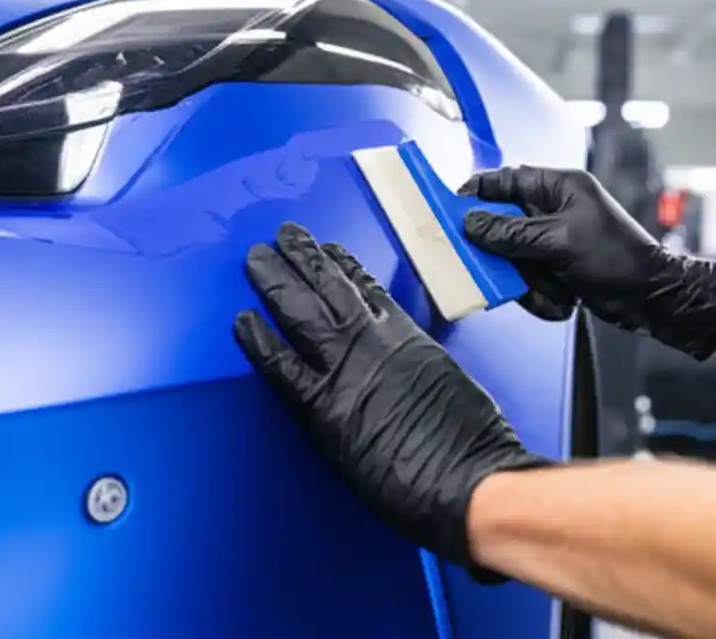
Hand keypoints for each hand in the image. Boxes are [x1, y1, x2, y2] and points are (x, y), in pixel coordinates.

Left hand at [233, 223, 549, 577]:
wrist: (468, 479)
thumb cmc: (474, 443)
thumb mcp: (449, 380)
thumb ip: (418, 366)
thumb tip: (410, 371)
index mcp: (406, 335)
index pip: (366, 288)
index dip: (341, 266)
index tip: (327, 249)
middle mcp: (371, 341)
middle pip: (327, 285)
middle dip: (301, 257)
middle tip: (281, 236)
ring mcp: (344, 369)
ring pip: (299, 310)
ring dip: (274, 279)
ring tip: (255, 258)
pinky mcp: (321, 406)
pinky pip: (279, 366)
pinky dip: (258, 341)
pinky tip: (241, 321)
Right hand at [460, 167, 715, 359]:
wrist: (652, 299)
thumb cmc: (615, 259)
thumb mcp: (557, 242)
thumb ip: (510, 233)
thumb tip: (470, 224)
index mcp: (561, 188)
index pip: (509, 179)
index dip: (479, 191)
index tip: (453, 207)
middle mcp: (557, 210)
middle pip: (505, 223)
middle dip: (503, 252)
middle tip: (488, 264)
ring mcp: (557, 240)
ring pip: (515, 257)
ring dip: (527, 280)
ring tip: (551, 290)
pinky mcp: (559, 266)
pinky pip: (531, 278)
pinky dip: (542, 294)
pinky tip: (562, 302)